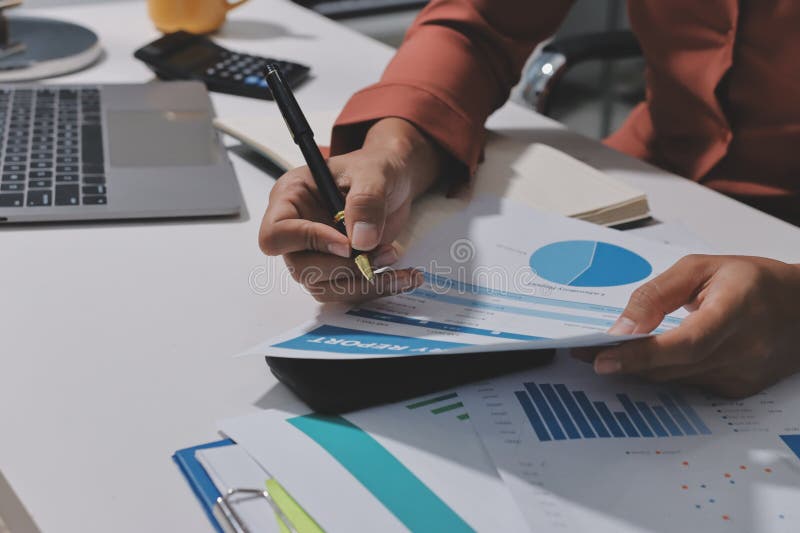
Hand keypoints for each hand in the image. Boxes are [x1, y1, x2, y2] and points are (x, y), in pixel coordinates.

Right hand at [259, 118, 443, 301]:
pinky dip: (376, 288)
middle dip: (345, 267)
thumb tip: (361, 241)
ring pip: (325, 287)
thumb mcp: (373, 173)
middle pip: (301, 269)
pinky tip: (403, 276)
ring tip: (394, 257)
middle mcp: (296, 230)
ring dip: (363, 283)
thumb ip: (366, 201)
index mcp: (290, 198)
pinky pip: (347, 291)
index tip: (347, 244)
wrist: (395, 181)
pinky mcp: (336, 269)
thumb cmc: (375, 168)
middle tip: (383, 253)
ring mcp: (314, 253)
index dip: (308, 243)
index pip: (275, 235)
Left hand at [586, 255, 799, 396]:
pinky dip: (660, 373)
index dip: (642, 354)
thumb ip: (658, 294)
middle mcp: (743, 348)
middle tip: (582, 352)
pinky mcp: (737, 389)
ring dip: (635, 369)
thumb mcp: (701, 268)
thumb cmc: (752, 281)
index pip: (685, 342)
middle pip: (672, 366)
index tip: (602, 357)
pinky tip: (638, 361)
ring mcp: (742, 374)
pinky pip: (686, 384)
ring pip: (674, 379)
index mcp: (736, 309)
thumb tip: (622, 327)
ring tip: (600, 354)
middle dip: (623, 361)